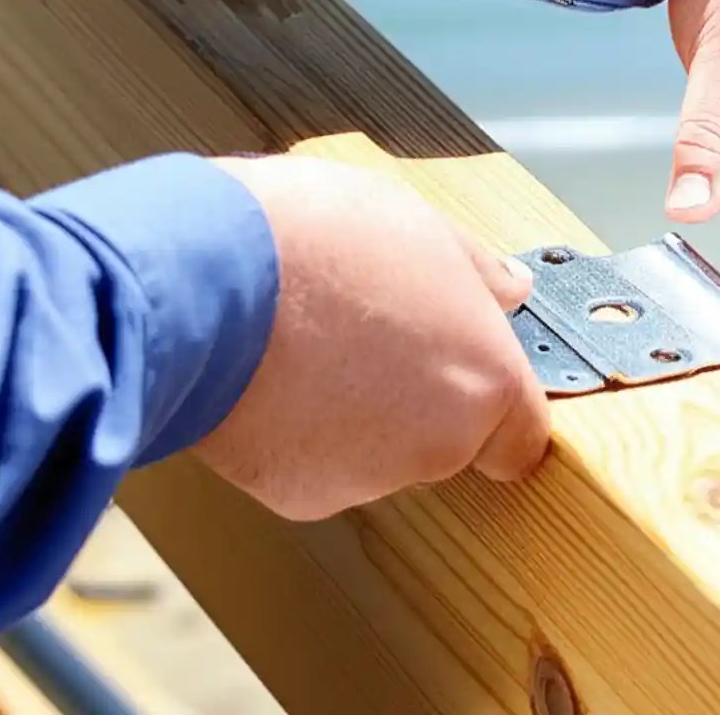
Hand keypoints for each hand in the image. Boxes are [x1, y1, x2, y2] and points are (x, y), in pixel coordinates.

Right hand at [193, 155, 549, 520]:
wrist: (196, 280)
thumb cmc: (311, 240)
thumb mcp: (417, 226)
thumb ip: (477, 272)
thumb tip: (509, 291)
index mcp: (485, 382)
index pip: (522, 437)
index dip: (496, 407)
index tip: (467, 377)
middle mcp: (439, 446)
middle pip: (445, 439)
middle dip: (415, 396)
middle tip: (368, 331)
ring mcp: (368, 478)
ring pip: (378, 453)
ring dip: (356, 412)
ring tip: (308, 342)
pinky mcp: (299, 494)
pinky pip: (314, 464)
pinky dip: (299, 433)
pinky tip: (271, 377)